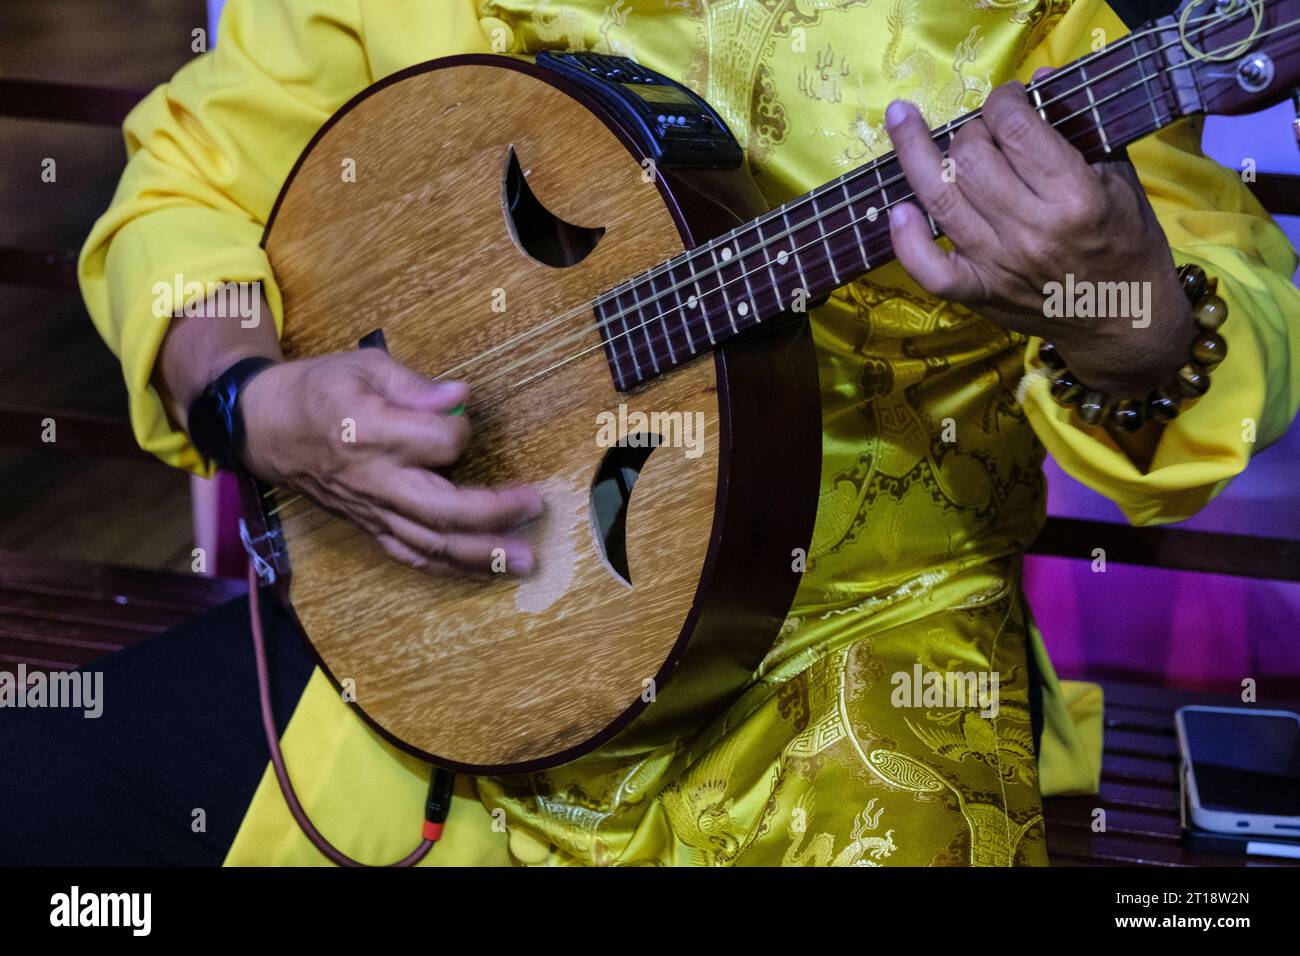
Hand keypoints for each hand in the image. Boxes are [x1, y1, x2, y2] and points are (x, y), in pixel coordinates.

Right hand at [239, 349, 542, 576]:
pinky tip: (482, 570)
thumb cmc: (317, 389)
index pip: (440, 442)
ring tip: (524, 561)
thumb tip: (461, 396)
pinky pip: (411, 555)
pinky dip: (449, 567)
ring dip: (481, 556)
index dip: (462, 430)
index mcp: (371, 432)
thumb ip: (415, 384)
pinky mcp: (368, 526)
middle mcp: (374, 480)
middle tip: (536, 507)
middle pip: (442, 510)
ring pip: (431, 544)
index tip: (462, 415)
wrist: (261, 427)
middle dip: (495, 514)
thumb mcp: (364, 366)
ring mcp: (371, 510)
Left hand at [884, 79, 1194, 396]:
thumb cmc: (1126, 242)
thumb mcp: (1118, 177)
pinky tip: (898, 210)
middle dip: (969, 130)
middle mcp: (1032, 229)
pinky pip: (931, 270)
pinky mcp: (980, 293)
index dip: (1002, 101)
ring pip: (942, 199)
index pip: (1016, 129)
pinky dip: (906, 242)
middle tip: (981, 133)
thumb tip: (1037, 79)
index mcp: (1075, 195)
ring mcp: (1000, 264)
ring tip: (903, 121)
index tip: (1007, 99)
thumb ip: (1077, 127)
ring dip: (915, 154)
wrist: (1124, 320)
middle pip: (971, 158)